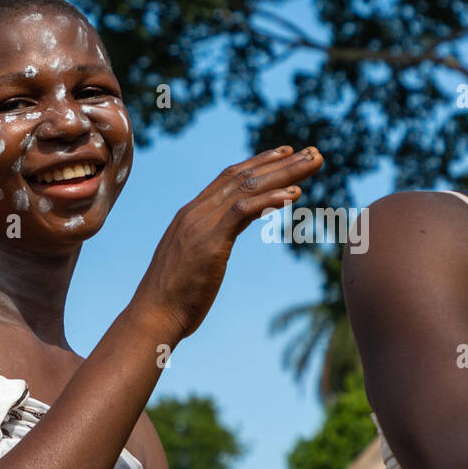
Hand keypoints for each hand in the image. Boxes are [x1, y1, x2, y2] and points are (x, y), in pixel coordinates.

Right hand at [132, 145, 322, 340]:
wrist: (153, 316)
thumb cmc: (174, 298)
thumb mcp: (193, 262)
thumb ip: (206, 244)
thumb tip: (216, 245)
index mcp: (191, 214)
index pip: (229, 177)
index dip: (259, 163)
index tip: (286, 153)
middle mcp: (195, 212)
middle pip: (243, 176)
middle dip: (281, 163)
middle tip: (314, 153)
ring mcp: (201, 224)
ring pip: (247, 187)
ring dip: (284, 174)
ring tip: (313, 163)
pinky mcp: (209, 241)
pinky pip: (243, 211)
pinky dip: (270, 200)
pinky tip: (294, 195)